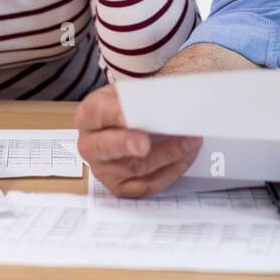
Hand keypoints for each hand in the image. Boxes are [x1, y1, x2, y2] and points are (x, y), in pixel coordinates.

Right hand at [74, 83, 201, 197]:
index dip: (114, 114)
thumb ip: (145, 97)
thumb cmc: (129, 105)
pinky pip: (148, 185)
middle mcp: (90, 146)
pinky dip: (171, 171)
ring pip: (135, 168)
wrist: (125, 123)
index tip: (127, 114)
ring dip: (167, 155)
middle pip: (107, 148)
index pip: (99, 113)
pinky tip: (185, 157)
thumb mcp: (131, 92)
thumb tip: (173, 101)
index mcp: (89, 115)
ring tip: (190, 141)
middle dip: (127, 144)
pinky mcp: (121, 187)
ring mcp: (104, 170)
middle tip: (144, 144)